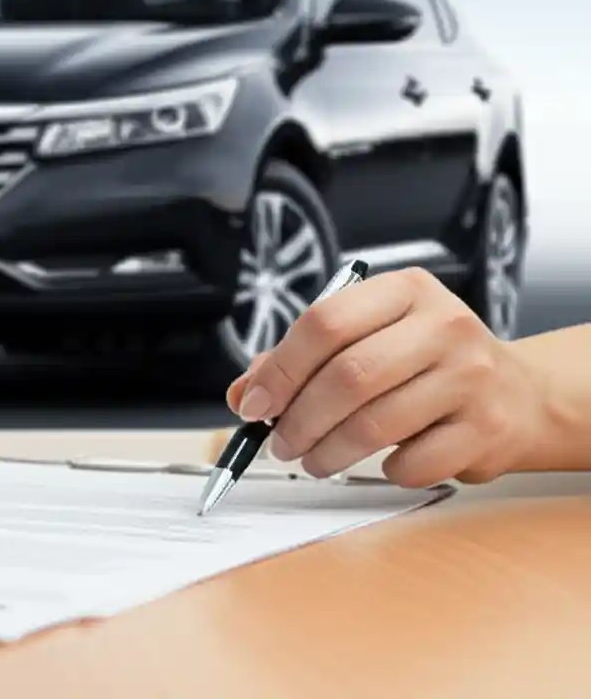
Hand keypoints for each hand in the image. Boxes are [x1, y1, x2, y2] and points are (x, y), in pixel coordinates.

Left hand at [226, 268, 548, 487]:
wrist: (517, 395)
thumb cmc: (424, 364)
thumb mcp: (367, 340)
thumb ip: (301, 361)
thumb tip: (244, 395)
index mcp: (405, 290)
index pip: (325, 322)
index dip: (280, 370)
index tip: (255, 404)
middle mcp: (444, 324)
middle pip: (347, 376)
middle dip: (299, 420)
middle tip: (280, 444)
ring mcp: (471, 375)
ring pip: (374, 424)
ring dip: (328, 452)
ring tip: (312, 460)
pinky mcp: (488, 427)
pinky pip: (413, 462)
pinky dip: (384, 470)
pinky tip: (381, 461)